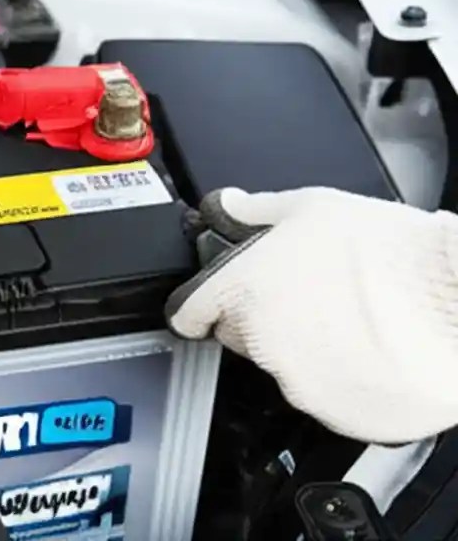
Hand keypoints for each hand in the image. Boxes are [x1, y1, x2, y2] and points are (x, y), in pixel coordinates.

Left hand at [167, 187, 457, 443]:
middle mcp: (260, 340)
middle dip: (260, 319)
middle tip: (310, 297)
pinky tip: (370, 351)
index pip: (189, 312)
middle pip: (238, 336)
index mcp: (244, 289)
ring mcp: (295, 383)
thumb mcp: (316, 206)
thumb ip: (257, 210)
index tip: (204, 309)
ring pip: (282, 367)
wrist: (457, 305)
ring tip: (351, 322)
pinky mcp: (332, 415)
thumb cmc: (393, 254)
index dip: (198, 307)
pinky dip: (338, 381)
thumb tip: (227, 206)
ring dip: (302, 350)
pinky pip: (323, 397)